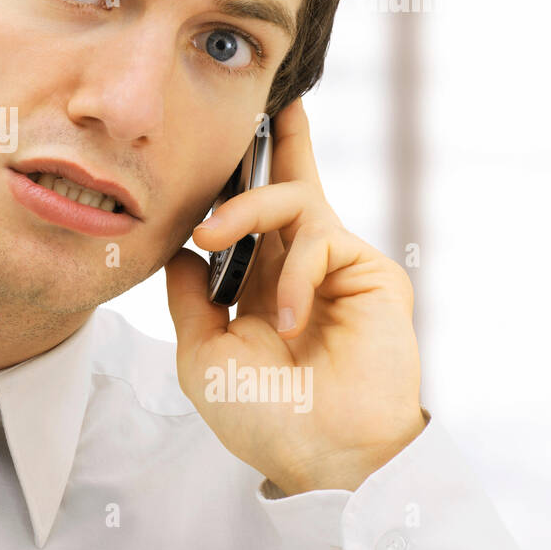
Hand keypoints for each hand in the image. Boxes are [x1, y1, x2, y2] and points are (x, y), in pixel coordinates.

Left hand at [165, 98, 424, 494]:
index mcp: (258, 283)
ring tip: (213, 236)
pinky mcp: (369, 271)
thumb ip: (189, 297)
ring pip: (292, 197)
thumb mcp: (203, 354)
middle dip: (279, 137)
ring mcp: (335, 265)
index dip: (233, 178)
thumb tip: (180, 248)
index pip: (247, 216)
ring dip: (243, 208)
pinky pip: (319, 238)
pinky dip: (292, 275)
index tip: (207, 138)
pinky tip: (287, 322)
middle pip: (289, 182)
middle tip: (265, 95)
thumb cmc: (263, 414)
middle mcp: (298, 265)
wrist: (322, 454)